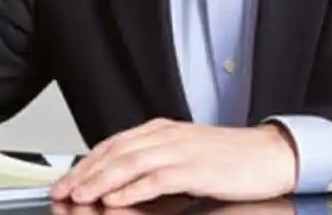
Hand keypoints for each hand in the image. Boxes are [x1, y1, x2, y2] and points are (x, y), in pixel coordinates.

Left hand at [49, 118, 297, 207]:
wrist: (271, 155)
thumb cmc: (231, 159)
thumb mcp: (186, 154)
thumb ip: (154, 161)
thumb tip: (121, 180)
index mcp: (161, 130)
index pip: (113, 144)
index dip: (86, 162)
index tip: (65, 180)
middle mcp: (166, 136)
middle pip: (114, 153)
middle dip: (84, 173)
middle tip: (61, 190)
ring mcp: (179, 151)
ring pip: (128, 164)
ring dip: (99, 181)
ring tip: (79, 195)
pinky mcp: (194, 169)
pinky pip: (155, 179)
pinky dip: (131, 190)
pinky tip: (115, 200)